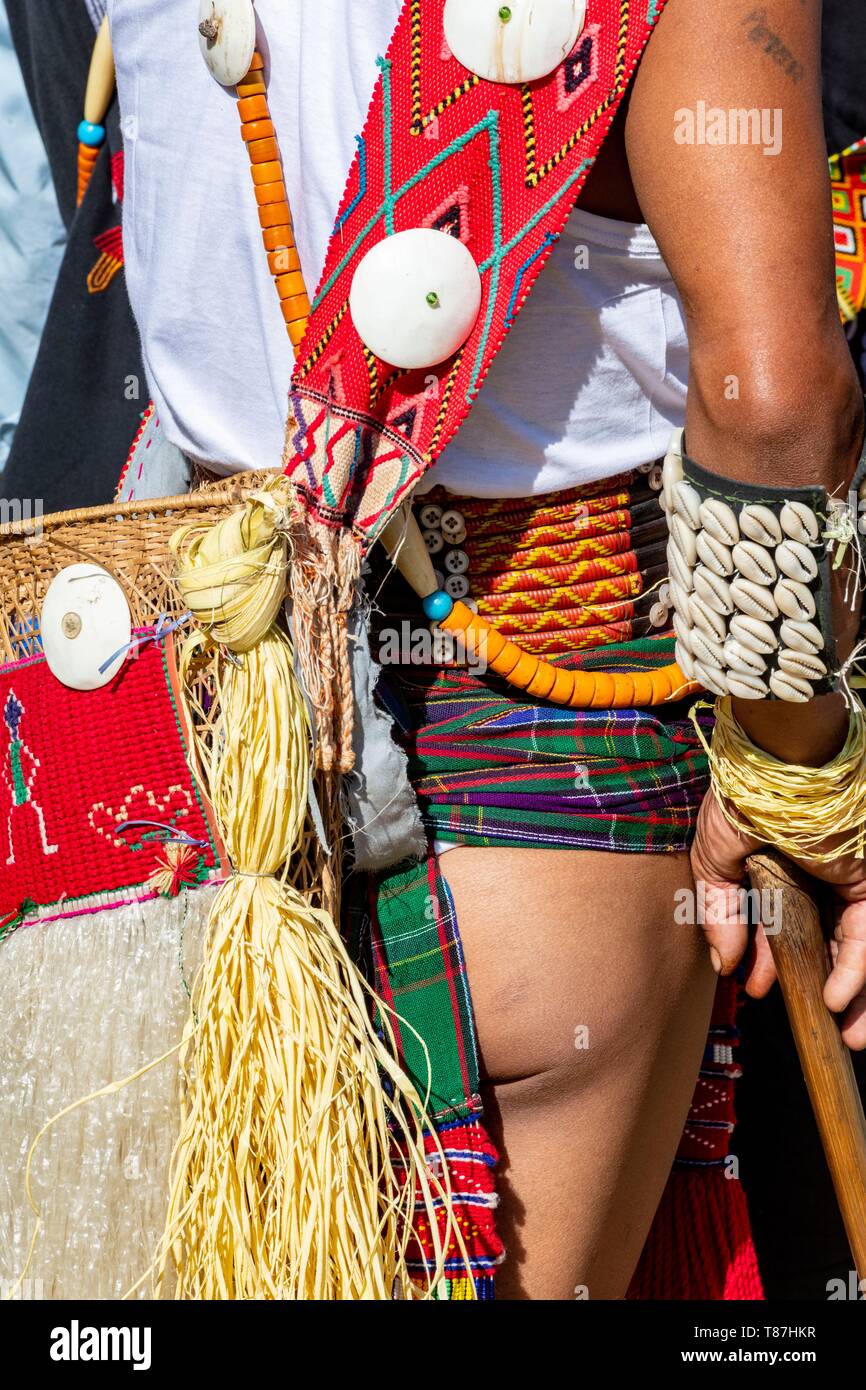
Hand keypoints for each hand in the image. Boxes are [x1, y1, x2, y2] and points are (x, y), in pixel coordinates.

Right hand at [690, 788, 865, 1049]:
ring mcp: (849, 879)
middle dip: (821, 986)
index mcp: (784, 865)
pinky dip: (856, 970)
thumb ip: (719, 910)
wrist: (782, 760)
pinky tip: (837, 998)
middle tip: (814, 1025)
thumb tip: (721, 961)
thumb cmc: (745, 796)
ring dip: (853, 993)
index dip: (771, 960)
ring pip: (856, 946)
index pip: (785, 924)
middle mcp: (821, 876)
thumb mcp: (714, 857)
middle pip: (827, 941)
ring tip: (845, 1035)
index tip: (756, 986)